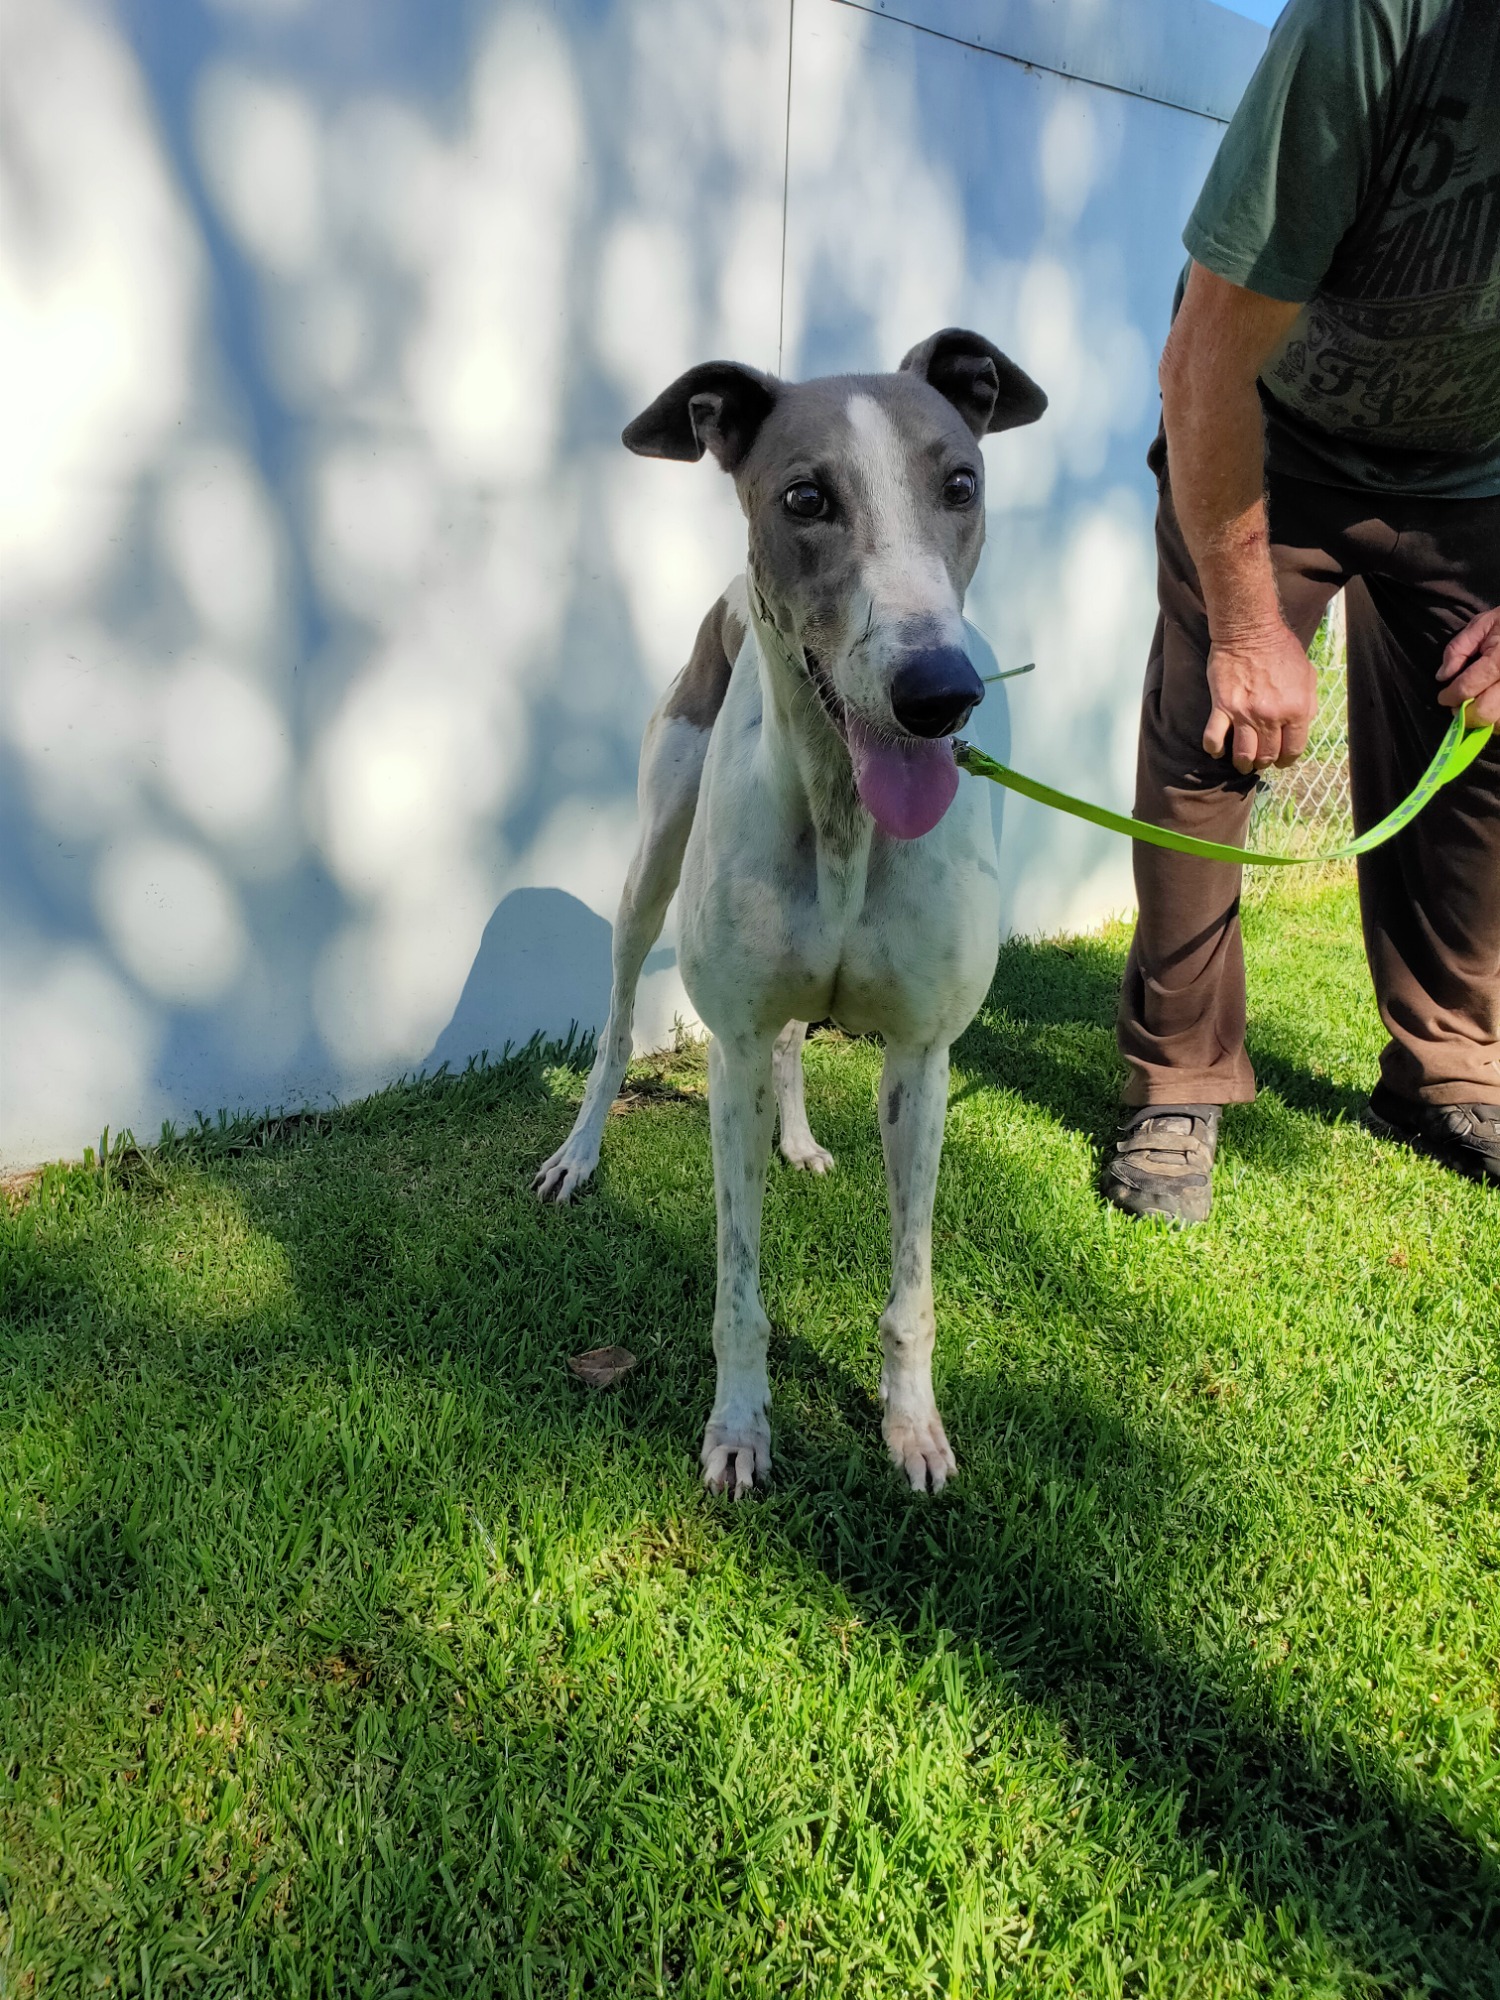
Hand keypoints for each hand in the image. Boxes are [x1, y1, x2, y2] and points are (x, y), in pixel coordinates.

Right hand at [1203, 626, 1317, 773]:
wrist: (1250, 631)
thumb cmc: (1280, 649)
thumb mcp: (1307, 676)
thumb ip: (1307, 704)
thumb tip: (1301, 725)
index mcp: (1297, 709)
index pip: (1292, 750)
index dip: (1286, 760)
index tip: (1280, 760)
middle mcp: (1271, 716)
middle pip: (1267, 755)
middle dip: (1264, 762)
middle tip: (1260, 759)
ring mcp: (1245, 714)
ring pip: (1243, 755)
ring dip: (1243, 763)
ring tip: (1241, 761)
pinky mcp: (1222, 707)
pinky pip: (1214, 739)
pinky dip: (1214, 749)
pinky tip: (1217, 749)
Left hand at [1437, 608, 1499, 730]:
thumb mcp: (1483, 623)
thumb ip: (1458, 648)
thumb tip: (1443, 676)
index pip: (1468, 687)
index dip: (1450, 696)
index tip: (1443, 697)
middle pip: (1485, 712)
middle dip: (1465, 714)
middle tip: (1456, 706)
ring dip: (1483, 721)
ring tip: (1474, 708)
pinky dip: (1498, 721)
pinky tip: (1491, 708)